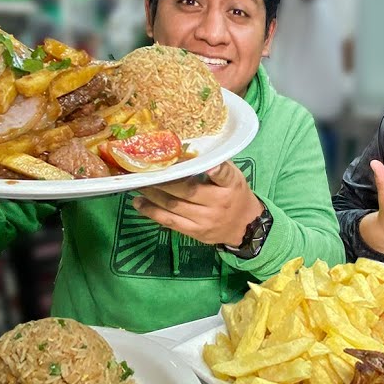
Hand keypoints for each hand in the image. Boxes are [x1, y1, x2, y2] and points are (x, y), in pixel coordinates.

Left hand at [133, 163, 263, 246]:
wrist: (245, 227)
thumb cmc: (235, 195)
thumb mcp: (234, 177)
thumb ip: (216, 165)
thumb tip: (187, 151)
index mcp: (230, 186)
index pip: (224, 175)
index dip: (216, 170)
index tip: (207, 164)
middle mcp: (218, 203)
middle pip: (187, 190)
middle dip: (164, 180)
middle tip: (145, 170)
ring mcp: (205, 220)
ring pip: (174, 206)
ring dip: (152, 195)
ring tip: (138, 185)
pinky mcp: (195, 232)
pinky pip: (170, 222)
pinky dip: (152, 212)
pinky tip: (139, 204)